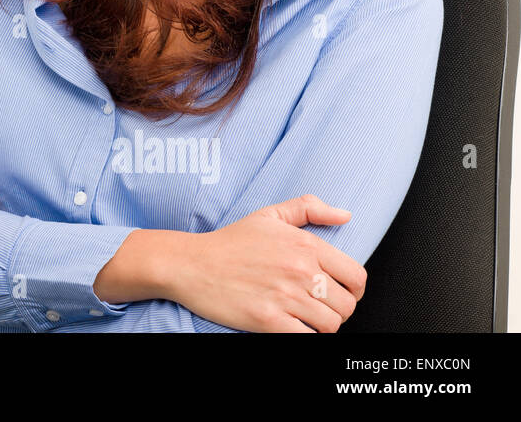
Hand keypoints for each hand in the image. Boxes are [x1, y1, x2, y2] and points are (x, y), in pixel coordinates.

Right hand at [168, 194, 366, 332]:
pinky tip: (293, 327)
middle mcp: (300, 271)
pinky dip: (305, 336)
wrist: (191, 264)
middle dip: (338, 310)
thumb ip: (309, 208)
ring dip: (322, 326)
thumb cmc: (229, 241)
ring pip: (330, 325)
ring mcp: (285, 297)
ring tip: (306, 318)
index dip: (355, 290)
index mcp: (305, 245)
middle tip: (320, 308)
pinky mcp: (268, 321)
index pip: (356, 276)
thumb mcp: (268, 216)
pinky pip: (307, 338)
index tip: (343, 293)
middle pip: (346, 305)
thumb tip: (345, 216)